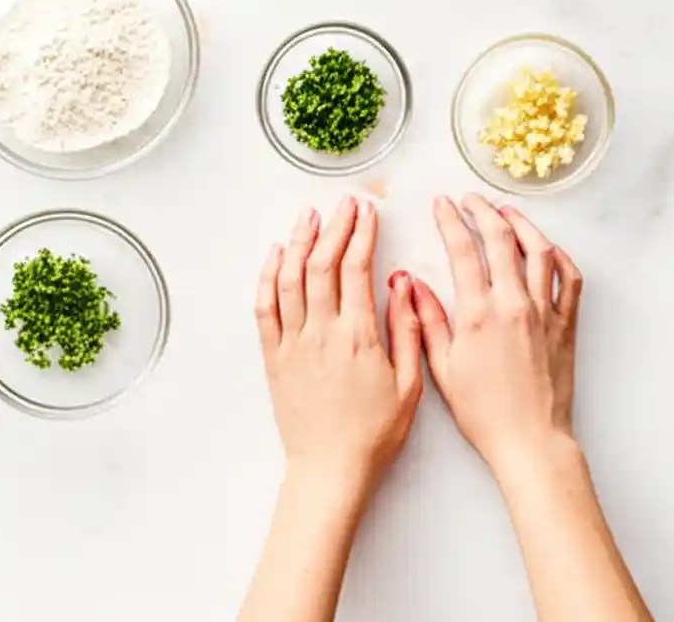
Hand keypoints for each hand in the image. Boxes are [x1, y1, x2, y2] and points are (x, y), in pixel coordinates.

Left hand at [255, 196, 422, 490]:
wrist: (330, 469)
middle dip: (334, 227)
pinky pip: (264, 308)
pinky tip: (276, 255)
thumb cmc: (374, 433)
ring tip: (309, 216)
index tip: (368, 211)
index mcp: (358, 337)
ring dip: (299, 242)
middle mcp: (321, 333)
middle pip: (321, 264)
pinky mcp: (273, 357)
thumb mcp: (409, 384)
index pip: (356, 268)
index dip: (361, 234)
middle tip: (344, 204)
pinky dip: (268, 276)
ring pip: (290, 279)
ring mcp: (292, 343)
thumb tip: (403, 282)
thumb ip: (406, 329)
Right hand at [411, 194, 583, 473]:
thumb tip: (412, 283)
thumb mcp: (442, 367)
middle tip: (470, 200)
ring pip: (539, 250)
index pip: (462, 250)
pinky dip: (558, 255)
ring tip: (506, 213)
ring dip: (521, 224)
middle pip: (501, 239)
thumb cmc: (482, 411)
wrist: (530, 439)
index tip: (442, 205)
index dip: (450, 221)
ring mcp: (544, 311)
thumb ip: (427, 320)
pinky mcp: (565, 324)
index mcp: (477, 314)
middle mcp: (513, 304)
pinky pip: (568, 277)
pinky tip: (545, 247)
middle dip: (483, 211)